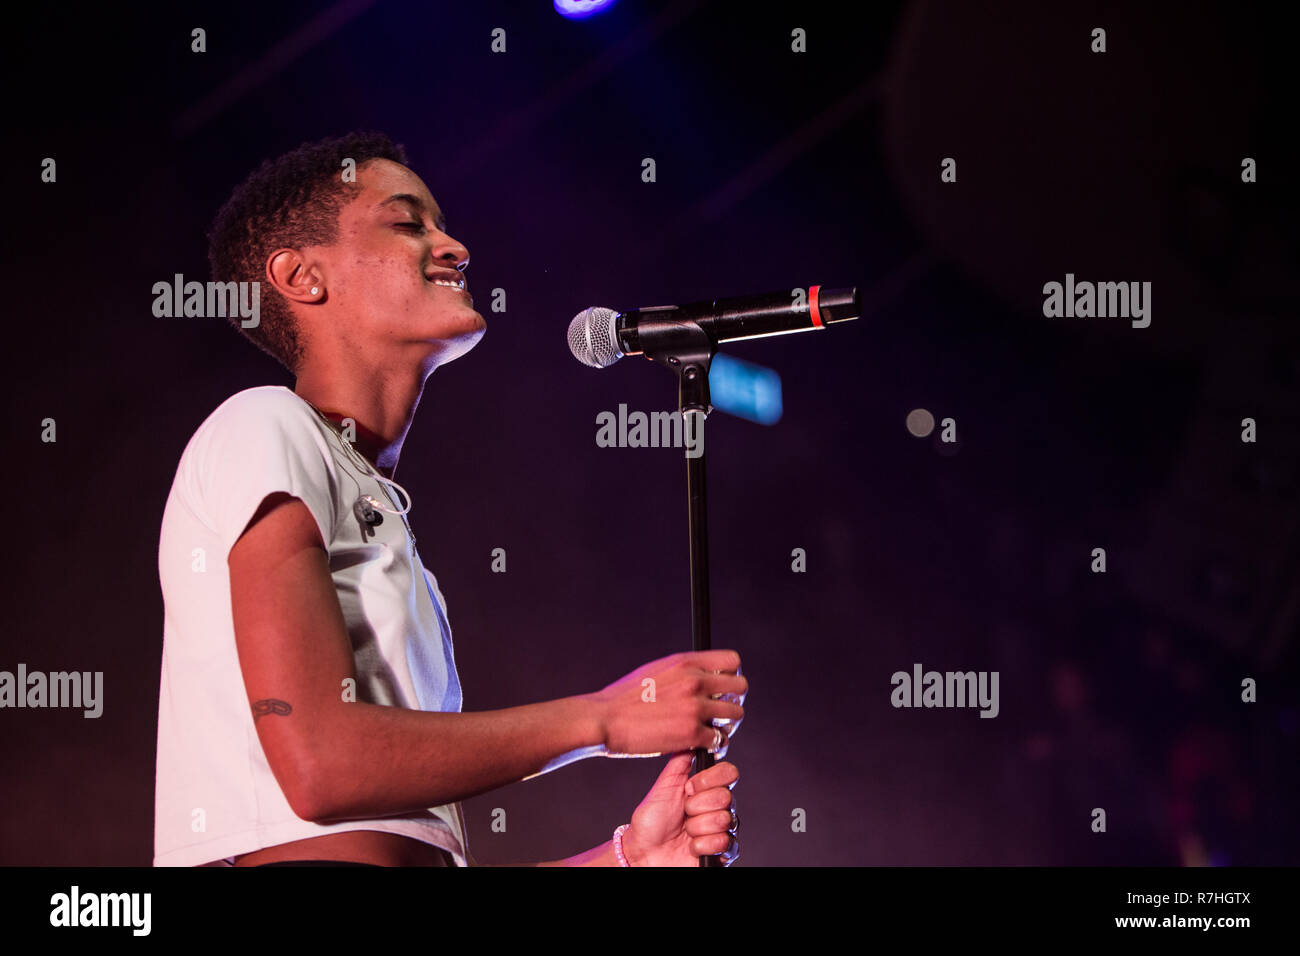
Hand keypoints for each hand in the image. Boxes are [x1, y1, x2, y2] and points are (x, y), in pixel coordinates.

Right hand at [589, 650, 745, 757]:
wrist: (602, 719)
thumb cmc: (623, 698)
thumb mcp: (655, 670)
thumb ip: (682, 672)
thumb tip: (701, 676)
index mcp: (685, 662)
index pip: (732, 661)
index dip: (731, 676)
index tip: (722, 689)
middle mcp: (695, 681)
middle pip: (741, 687)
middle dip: (733, 701)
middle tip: (720, 714)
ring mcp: (694, 707)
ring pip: (736, 714)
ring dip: (727, 725)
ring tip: (712, 732)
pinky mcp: (690, 734)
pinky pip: (720, 740)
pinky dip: (715, 746)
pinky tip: (703, 747)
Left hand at [621, 752, 739, 865]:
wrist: (643, 852)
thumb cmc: (651, 821)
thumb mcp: (665, 784)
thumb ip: (681, 760)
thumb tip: (691, 738)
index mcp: (706, 789)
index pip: (728, 773)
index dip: (708, 780)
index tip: (690, 787)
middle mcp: (717, 807)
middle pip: (726, 797)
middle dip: (697, 806)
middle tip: (683, 812)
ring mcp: (721, 829)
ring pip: (724, 820)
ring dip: (697, 828)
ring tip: (684, 831)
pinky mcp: (722, 852)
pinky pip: (727, 844)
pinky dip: (703, 846)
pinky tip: (691, 846)